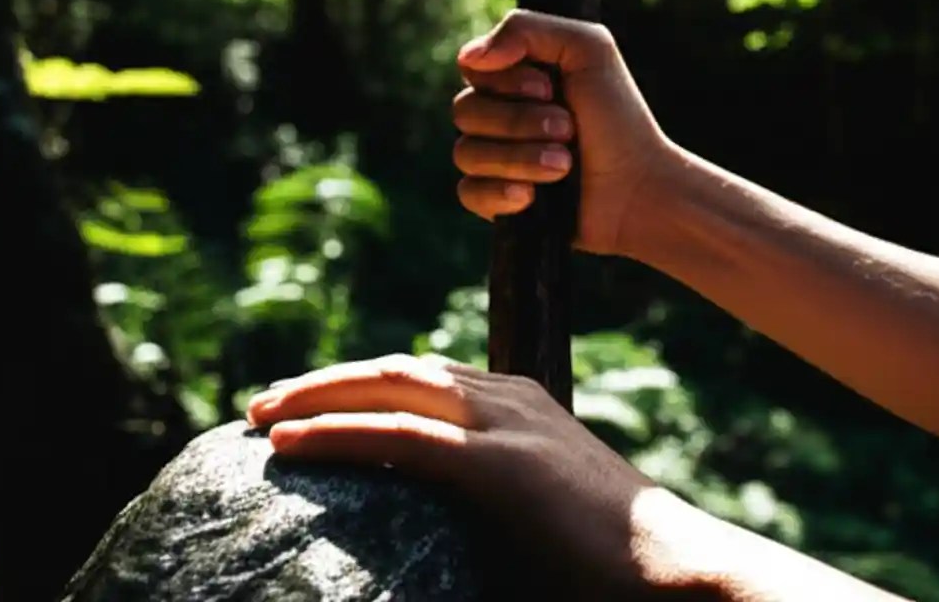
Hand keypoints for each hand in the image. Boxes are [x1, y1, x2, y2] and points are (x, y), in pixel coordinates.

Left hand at [245, 354, 727, 598]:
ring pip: (393, 388)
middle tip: (264, 403)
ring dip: (318, 395)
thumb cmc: (610, 560)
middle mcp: (512, 399)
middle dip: (324, 381)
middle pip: (399, 369)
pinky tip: (290, 444)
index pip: (423, 376)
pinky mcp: (503, 464)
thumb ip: (488, 497)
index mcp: (521, 405)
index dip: (358, 383)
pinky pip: (401, 437)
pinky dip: (339, 433)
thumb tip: (431, 520)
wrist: (676, 568)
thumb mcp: (539, 510)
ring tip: (261, 414)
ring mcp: (509, 425)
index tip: (306, 404)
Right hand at [452, 9, 675, 254]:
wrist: (641, 187)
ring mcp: (498, 162)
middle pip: (464, 111)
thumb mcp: (589, 50)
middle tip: (568, 130)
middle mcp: (502, 118)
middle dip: (519, 122)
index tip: (549, 89)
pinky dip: (500, 192)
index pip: (473, 69)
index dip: (505, 81)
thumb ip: (527, 29)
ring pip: (466, 153)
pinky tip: (532, 197)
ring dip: (519, 158)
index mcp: (517, 80)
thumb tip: (467, 57)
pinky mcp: (500, 204)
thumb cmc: (620, 119)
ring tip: (564, 166)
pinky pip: (468, 193)